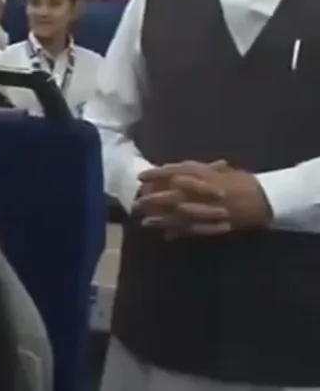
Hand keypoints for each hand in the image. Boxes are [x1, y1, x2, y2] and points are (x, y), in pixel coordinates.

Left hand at [137, 161, 271, 235]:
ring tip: (145, 221)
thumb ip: (198, 170)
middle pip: (176, 195)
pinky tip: (165, 235)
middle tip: (136, 202)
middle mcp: (209, 192)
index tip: (140, 176)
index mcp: (209, 175)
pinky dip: (179, 232)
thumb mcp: (221, 170)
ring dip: (162, 219)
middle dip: (154, 199)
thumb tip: (173, 173)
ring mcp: (213, 211)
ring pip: (182, 216)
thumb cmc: (242, 182)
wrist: (267, 200)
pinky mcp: (218, 226)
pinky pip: (195, 230)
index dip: (157, 173)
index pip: (178, 171)